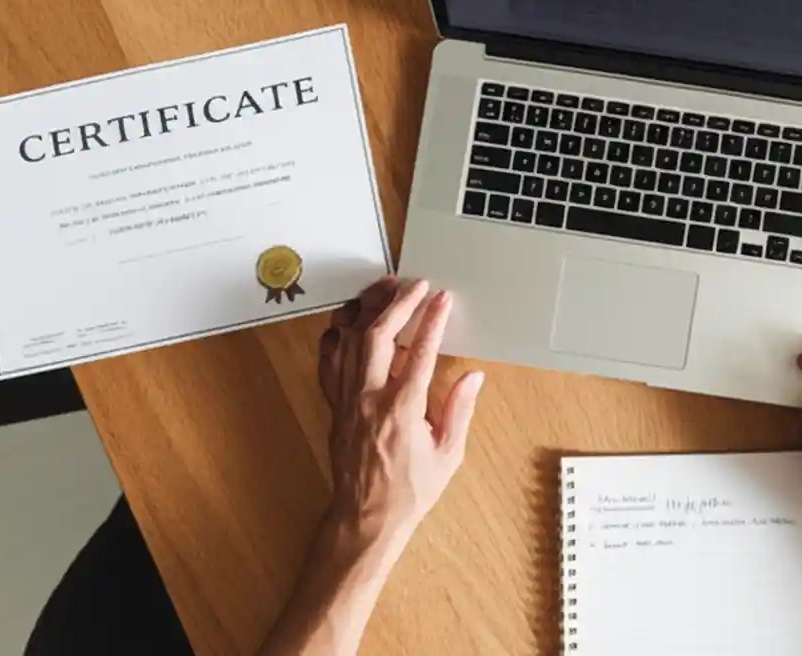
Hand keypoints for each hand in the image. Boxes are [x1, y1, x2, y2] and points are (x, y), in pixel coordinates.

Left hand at [317, 276, 483, 546]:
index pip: (419, 353)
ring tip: (383, 290)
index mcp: (402, 411)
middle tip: (414, 285)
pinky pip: (328, 361)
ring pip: (348, 341)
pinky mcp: (334, 405)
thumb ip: (459, 410)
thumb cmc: (410, 490)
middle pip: (376, 336)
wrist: (366, 516)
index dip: (431, 321)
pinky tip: (348, 322)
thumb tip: (473, 378)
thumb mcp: (449, 454)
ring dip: (365, 310)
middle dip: (396, 304)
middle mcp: (369, 400)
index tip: (441, 299)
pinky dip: (336, 336)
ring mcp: (346, 400)